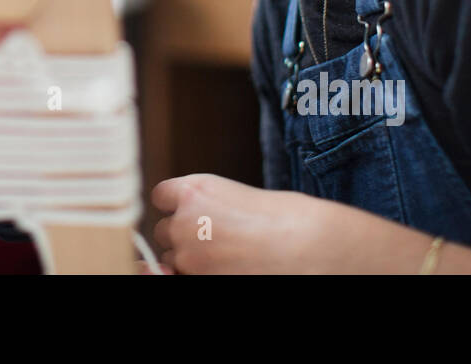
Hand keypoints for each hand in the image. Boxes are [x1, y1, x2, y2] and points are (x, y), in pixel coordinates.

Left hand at [151, 173, 339, 273]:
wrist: (309, 246)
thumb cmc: (284, 218)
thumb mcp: (236, 196)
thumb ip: (204, 205)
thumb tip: (188, 219)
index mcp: (193, 190)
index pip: (161, 196)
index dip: (176, 205)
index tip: (189, 212)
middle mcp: (183, 221)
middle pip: (162, 231)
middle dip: (182, 235)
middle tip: (214, 239)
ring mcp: (189, 256)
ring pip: (172, 259)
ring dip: (189, 259)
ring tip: (226, 256)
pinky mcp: (199, 280)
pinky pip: (184, 276)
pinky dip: (200, 273)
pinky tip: (227, 268)